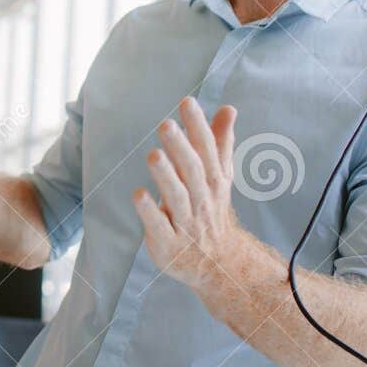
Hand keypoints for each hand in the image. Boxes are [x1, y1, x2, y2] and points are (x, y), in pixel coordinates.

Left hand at [132, 97, 241, 290]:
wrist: (218, 264)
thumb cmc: (211, 210)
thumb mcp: (219, 177)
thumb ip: (219, 142)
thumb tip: (228, 108)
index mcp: (214, 181)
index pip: (207, 150)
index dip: (197, 126)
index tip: (187, 102)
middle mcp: (202, 200)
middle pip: (192, 171)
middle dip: (180, 148)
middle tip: (166, 125)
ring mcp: (186, 223)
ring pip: (177, 197)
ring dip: (166, 176)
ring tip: (154, 155)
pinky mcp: (168, 243)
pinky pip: (159, 226)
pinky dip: (150, 211)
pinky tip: (138, 195)